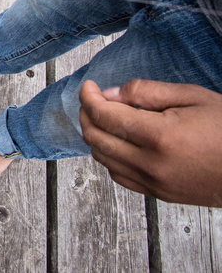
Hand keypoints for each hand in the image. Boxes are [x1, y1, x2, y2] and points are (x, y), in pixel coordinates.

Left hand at [79, 79, 221, 206]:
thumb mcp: (192, 97)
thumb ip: (147, 92)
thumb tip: (111, 94)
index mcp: (158, 136)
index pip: (104, 115)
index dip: (89, 97)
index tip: (89, 86)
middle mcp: (151, 163)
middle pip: (96, 138)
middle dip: (87, 115)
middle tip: (93, 99)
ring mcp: (154, 183)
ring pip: (103, 159)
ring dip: (95, 136)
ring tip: (104, 117)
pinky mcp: (159, 194)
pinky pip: (119, 176)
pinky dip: (109, 157)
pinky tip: (117, 142)